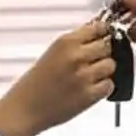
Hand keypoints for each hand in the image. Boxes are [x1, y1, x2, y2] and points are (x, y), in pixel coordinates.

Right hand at [0, 19, 114, 135]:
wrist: (24, 108)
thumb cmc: (36, 81)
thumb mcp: (54, 51)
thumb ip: (76, 42)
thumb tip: (98, 31)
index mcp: (66, 42)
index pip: (99, 28)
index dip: (104, 33)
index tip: (105, 36)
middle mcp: (77, 56)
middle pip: (108, 46)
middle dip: (104, 53)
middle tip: (94, 61)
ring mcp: (84, 76)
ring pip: (111, 65)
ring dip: (105, 70)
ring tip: (91, 76)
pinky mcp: (89, 95)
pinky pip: (109, 85)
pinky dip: (104, 87)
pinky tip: (92, 88)